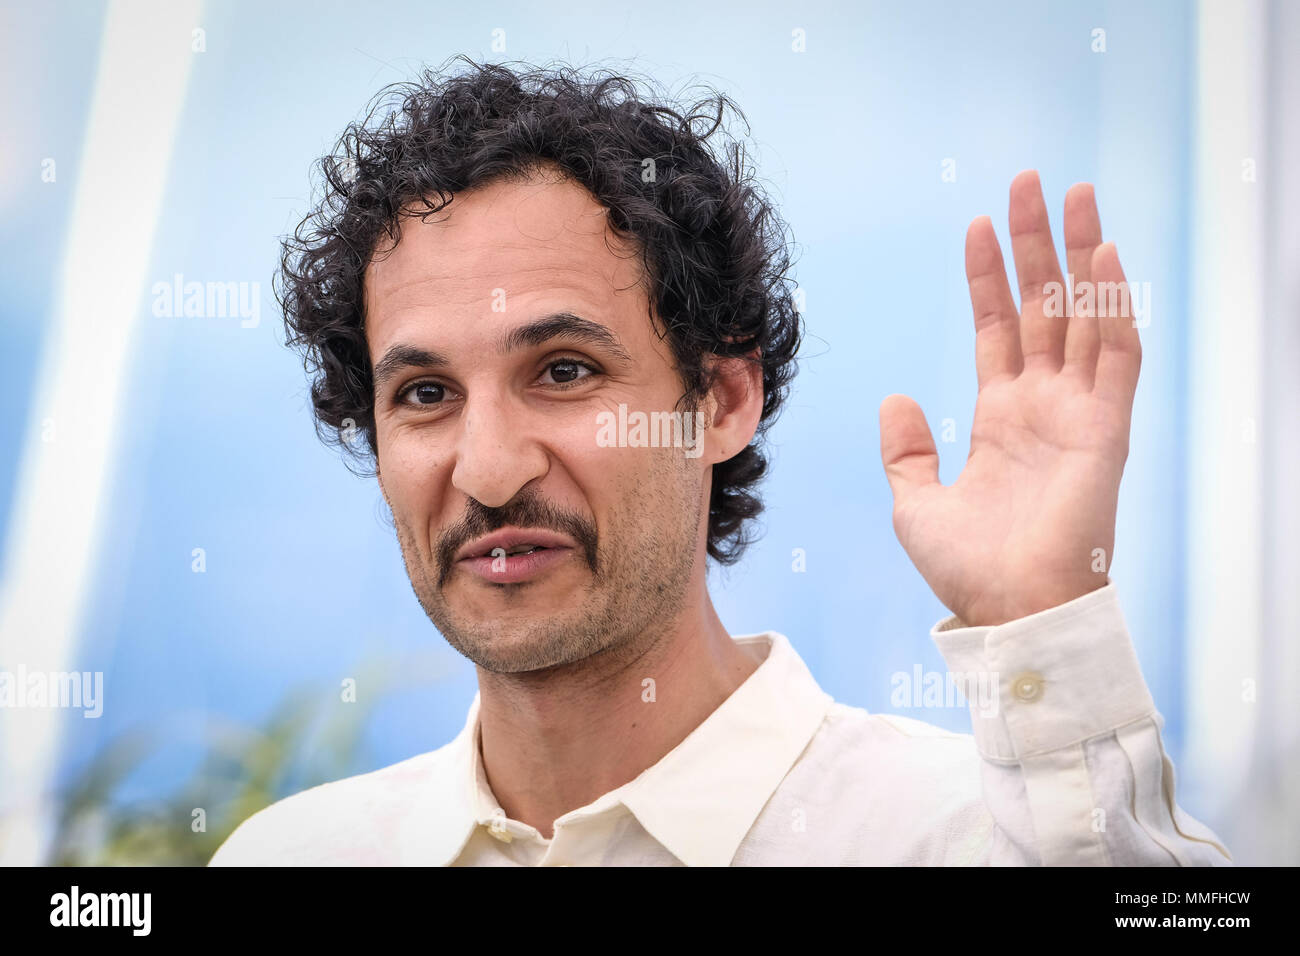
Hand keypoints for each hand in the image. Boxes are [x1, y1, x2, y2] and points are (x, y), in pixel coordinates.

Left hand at [879, 171, 1140, 626]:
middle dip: (1035, 244)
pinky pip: (1118, 356)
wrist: (1007, 612)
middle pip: (1042, 305)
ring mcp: (1078, 412)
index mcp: (1000, 418)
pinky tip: (1104, 256)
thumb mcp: (914, 504)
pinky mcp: (1107, 430)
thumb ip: (905, 451)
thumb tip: (895, 398)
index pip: (996, 328)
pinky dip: (1114, 305)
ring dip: (1080, 254)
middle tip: (1029, 181)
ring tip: (1074, 193)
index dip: (988, 276)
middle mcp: (1043, 405)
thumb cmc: (967, 569)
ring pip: (1083, 314)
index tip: (978, 224)